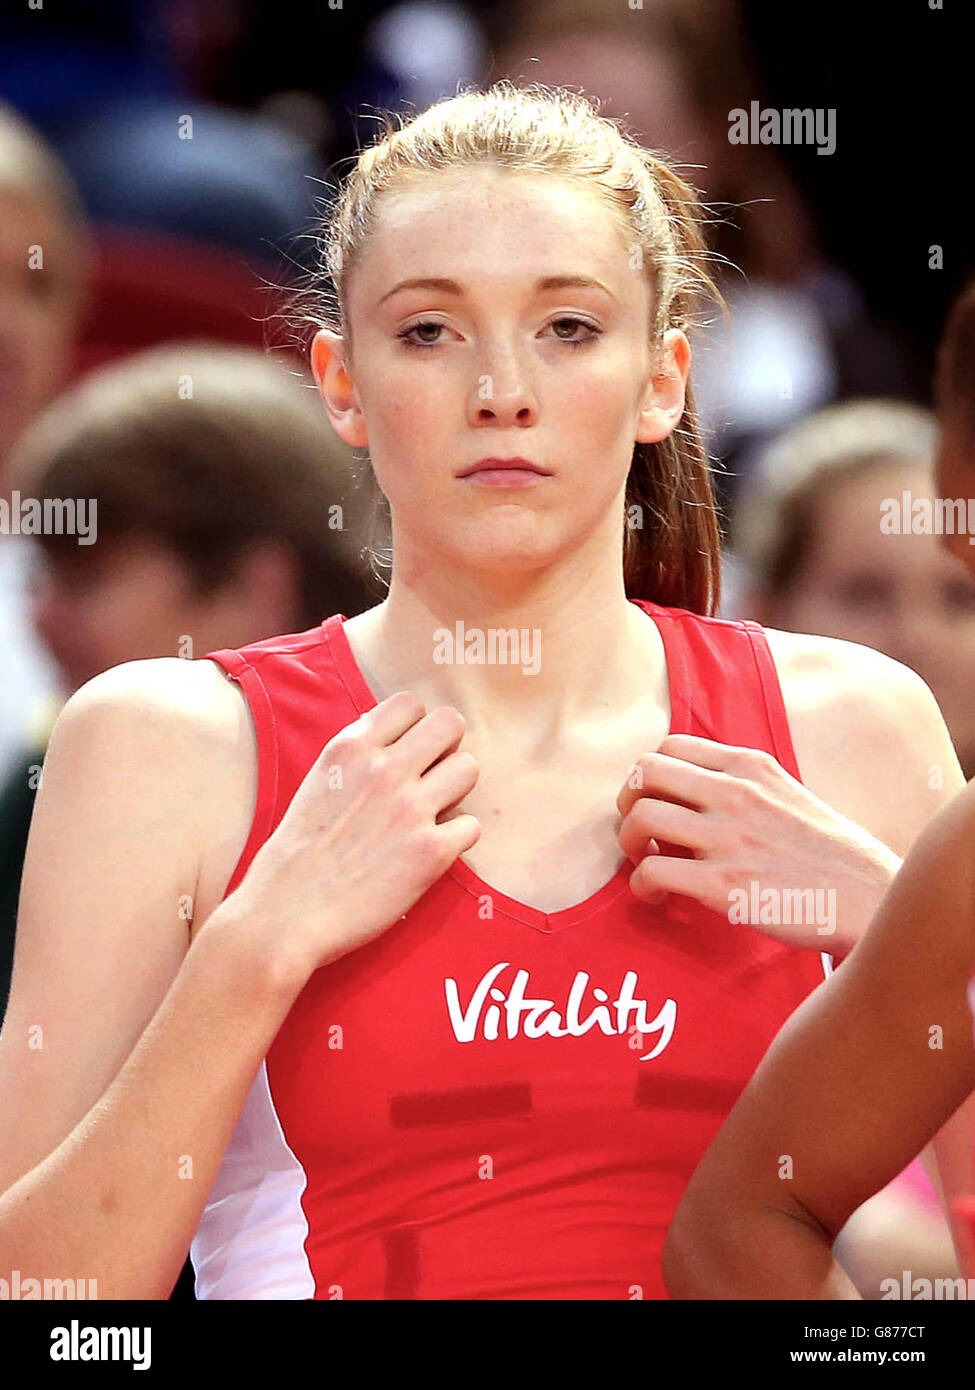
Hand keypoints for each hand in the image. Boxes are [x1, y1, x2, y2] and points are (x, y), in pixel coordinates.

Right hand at [219, 690, 479, 981]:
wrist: (284, 916)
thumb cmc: (294, 856)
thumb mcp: (317, 782)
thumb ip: (357, 758)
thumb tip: (395, 745)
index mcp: (351, 747)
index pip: (410, 702)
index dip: (415, 727)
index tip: (407, 752)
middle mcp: (384, 769)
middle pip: (451, 724)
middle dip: (446, 749)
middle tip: (431, 778)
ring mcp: (410, 809)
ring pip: (469, 768)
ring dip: (456, 791)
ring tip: (433, 813)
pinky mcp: (431, 852)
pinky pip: (471, 826)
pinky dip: (455, 840)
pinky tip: (430, 851)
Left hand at [616, 734, 900, 955]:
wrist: (869, 899)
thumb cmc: (828, 853)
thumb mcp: (786, 792)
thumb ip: (741, 784)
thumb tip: (691, 790)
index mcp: (749, 766)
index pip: (669, 746)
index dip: (649, 775)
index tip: (655, 801)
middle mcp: (735, 793)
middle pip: (643, 772)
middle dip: (626, 802)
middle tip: (637, 830)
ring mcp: (728, 838)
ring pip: (639, 817)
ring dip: (628, 843)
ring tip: (645, 863)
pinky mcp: (723, 885)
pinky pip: (651, 873)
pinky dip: (641, 885)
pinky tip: (656, 896)